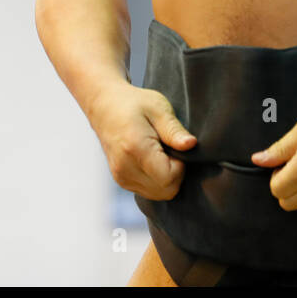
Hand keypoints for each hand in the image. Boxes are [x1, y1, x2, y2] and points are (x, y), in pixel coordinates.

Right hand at [88, 80, 195, 200]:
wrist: (105, 105)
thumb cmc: (134, 103)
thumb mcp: (159, 108)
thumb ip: (174, 130)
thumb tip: (191, 145)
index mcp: (135, 149)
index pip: (169, 179)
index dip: (181, 166)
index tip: (176, 147)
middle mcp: (125, 168)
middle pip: (166, 191)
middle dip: (176, 174)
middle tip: (170, 149)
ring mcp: (121, 177)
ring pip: (158, 194)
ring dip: (166, 178)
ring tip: (160, 152)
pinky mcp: (121, 180)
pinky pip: (148, 191)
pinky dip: (156, 180)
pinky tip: (152, 159)